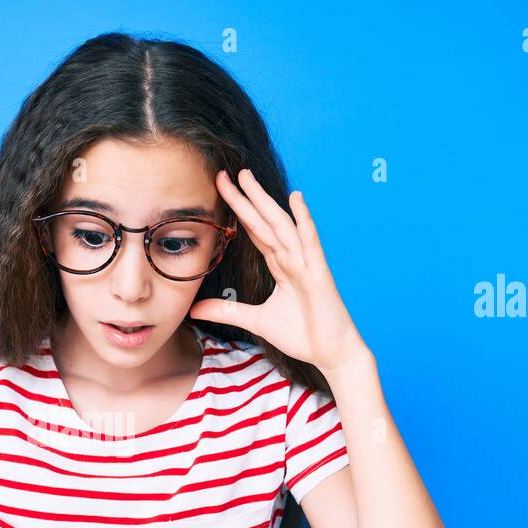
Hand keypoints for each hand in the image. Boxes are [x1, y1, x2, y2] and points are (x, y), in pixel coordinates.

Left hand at [190, 168, 367, 373]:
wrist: (331, 353)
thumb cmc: (302, 334)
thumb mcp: (256, 321)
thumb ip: (228, 311)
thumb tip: (195, 310)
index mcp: (281, 266)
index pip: (255, 232)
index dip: (238, 212)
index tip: (220, 192)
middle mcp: (293, 258)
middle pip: (264, 222)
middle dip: (245, 198)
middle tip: (225, 174)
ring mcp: (307, 263)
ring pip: (282, 226)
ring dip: (265, 202)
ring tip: (248, 179)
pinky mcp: (319, 274)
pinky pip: (310, 243)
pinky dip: (304, 221)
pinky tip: (296, 199)